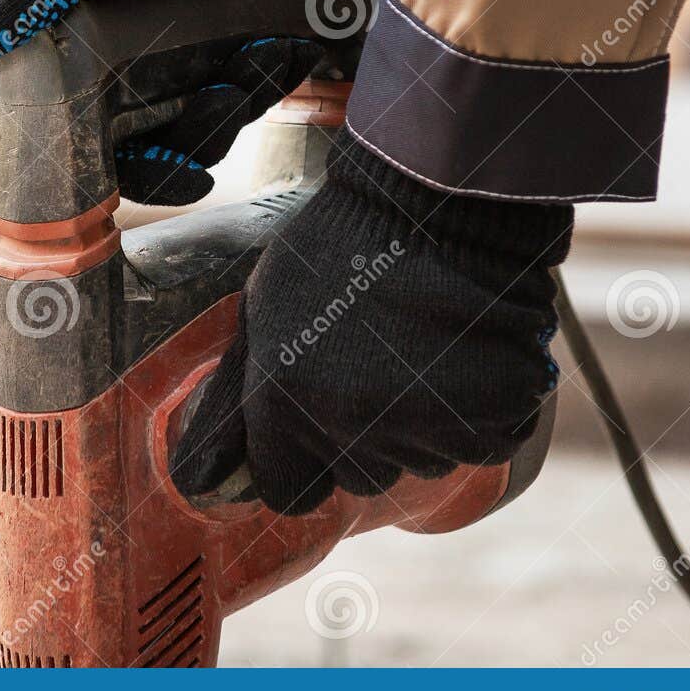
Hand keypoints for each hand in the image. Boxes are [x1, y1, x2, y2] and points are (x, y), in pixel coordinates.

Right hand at [0, 0, 308, 204]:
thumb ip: (15, 1)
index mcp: (76, 71)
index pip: (101, 160)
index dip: (145, 178)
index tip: (188, 176)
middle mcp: (124, 80)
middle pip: (168, 156)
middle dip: (207, 135)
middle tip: (230, 93)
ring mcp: (179, 68)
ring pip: (216, 128)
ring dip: (246, 99)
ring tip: (265, 52)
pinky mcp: (225, 53)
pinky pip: (251, 93)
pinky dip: (272, 78)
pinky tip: (288, 49)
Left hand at [171, 135, 571, 514]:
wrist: (436, 198)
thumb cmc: (338, 246)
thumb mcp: (260, 310)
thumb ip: (230, 400)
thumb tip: (195, 482)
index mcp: (286, 405)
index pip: (290, 492)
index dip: (304, 461)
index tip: (321, 420)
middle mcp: (352, 427)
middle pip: (361, 475)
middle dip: (368, 434)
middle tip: (380, 361)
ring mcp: (426, 426)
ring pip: (427, 458)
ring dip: (429, 417)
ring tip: (428, 344)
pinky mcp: (494, 416)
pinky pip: (489, 438)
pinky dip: (488, 407)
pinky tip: (471, 350)